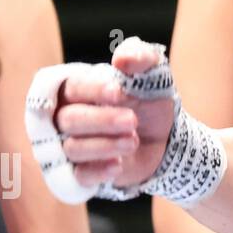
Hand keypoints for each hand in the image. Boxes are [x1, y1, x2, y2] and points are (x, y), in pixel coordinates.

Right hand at [53, 38, 174, 190]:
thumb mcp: (152, 73)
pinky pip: (78, 175)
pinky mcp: (81, 171)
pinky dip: (99, 170)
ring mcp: (71, 145)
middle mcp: (66, 116)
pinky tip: (119, 164)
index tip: (119, 93)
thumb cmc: (148, 99)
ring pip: (72, 148)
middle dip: (103, 120)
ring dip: (106, 145)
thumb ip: (140, 57)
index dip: (93, 90)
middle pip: (68, 119)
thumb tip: (122, 59)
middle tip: (133, 120)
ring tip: (134, 139)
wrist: (166, 135)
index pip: (72, 88)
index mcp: (77, 89)